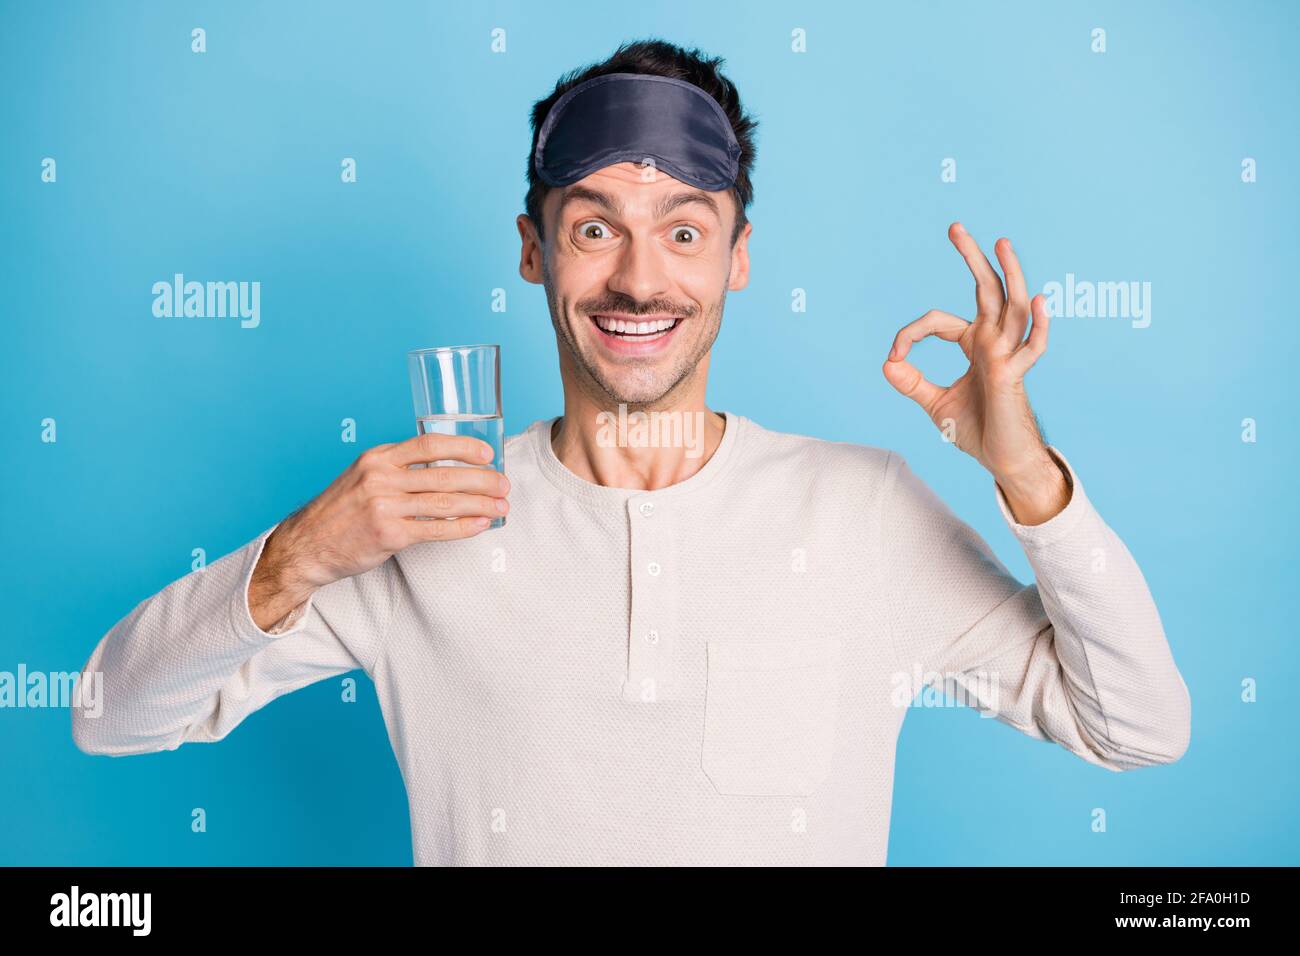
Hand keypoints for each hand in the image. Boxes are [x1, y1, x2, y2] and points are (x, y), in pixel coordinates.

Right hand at [248, 433, 509, 628]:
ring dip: (480, 505)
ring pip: (444, 503)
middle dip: (481, 480)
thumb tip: (447, 469)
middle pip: (444, 475)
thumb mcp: (365, 476)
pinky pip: (435, 530)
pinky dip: (462, 528)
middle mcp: (381, 478)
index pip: (429, 444)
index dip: (463, 447)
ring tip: (501, 506)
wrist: (308, 544)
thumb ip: (399, 470)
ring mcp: (384, 506)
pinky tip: (480, 526)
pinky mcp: (388, 534)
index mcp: (378, 458)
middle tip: (504, 485)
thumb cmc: (342, 511)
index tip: (487, 453)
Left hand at [882, 222, 1067, 522]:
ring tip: (1002, 243)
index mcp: (975, 345)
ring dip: (1009, 275)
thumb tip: (888, 364)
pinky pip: (1032, 349)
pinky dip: (1038, 326)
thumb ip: (912, 384)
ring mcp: (1007, 357)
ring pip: (1013, 308)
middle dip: (972, 258)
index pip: (939, 322)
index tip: (894, 356)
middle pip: (986, 291)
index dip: (910, 334)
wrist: (1002, 461)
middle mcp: (993, 343)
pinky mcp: (1015, 378)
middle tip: (954, 227)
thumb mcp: (935, 404)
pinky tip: (1038, 300)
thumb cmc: (977, 429)